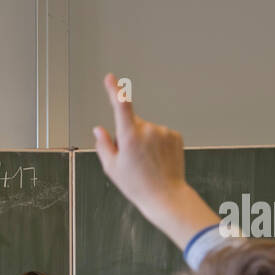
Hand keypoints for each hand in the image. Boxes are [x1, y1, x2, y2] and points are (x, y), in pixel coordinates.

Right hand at [91, 73, 219, 249]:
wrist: (166, 196)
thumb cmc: (137, 185)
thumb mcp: (112, 168)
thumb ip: (103, 145)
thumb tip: (99, 130)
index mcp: (130, 136)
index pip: (120, 106)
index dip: (113, 90)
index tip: (110, 79)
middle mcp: (148, 130)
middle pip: (133, 123)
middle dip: (129, 135)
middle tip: (131, 159)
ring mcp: (163, 132)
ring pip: (148, 130)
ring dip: (144, 141)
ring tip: (146, 163)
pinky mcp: (175, 136)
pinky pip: (161, 135)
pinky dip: (157, 144)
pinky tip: (157, 160)